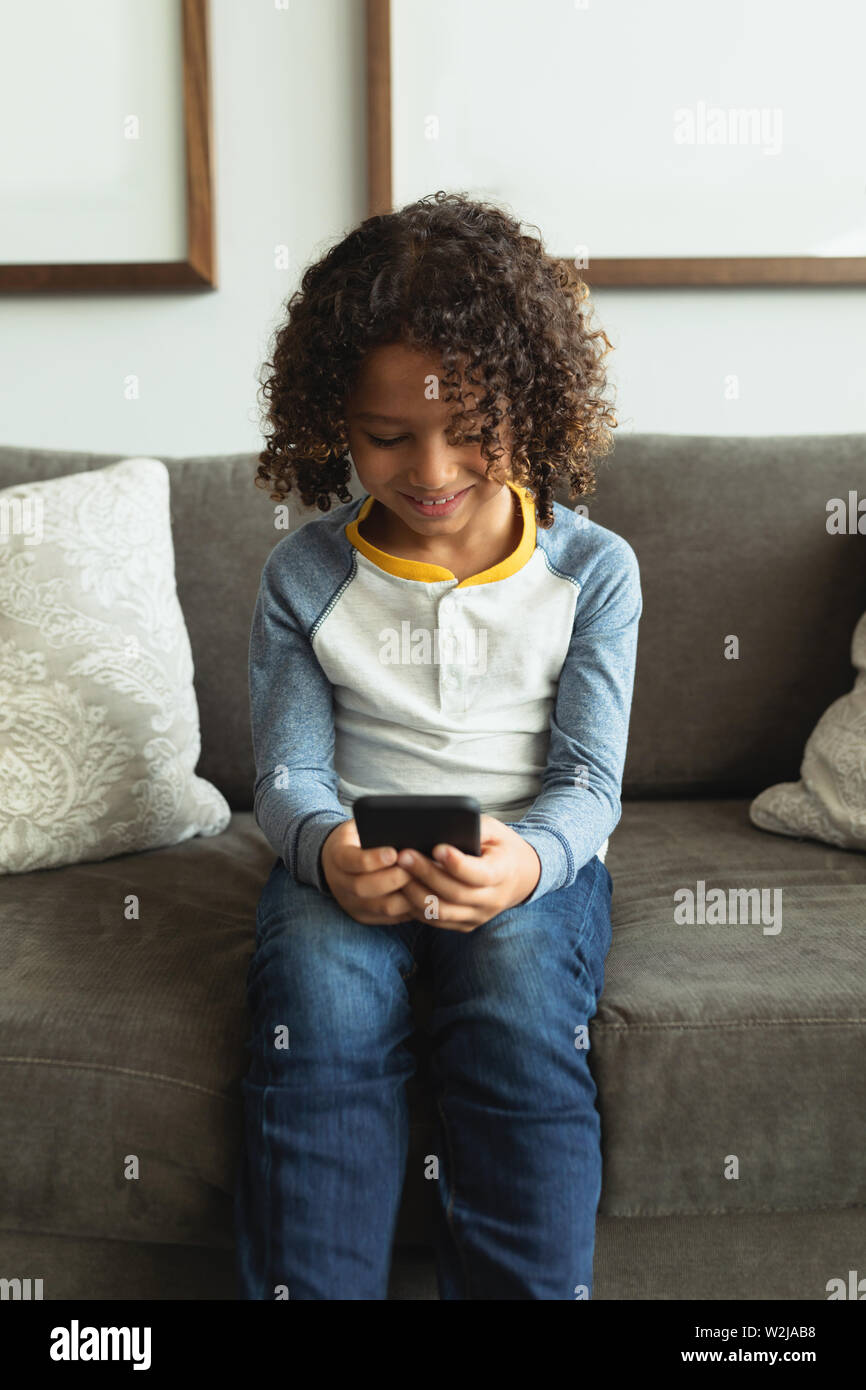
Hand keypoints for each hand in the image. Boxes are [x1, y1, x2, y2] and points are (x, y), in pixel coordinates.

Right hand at [320, 818, 416, 925]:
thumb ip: (376, 827)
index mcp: (337, 857)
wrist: (338, 860)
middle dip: (394, 878)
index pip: (352, 861)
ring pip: (382, 907)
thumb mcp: (361, 826)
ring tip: (426, 883)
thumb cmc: (358, 838)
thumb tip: (405, 827)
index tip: (394, 852)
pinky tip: (425, 896)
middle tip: (416, 868)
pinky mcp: (365, 917)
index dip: (373, 859)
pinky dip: (410, 908)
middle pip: (364, 888)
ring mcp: (352, 904)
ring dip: (407, 896)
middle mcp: (340, 884)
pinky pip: (391, 918)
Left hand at [394, 815, 540, 931]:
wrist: (519, 877)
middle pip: (455, 893)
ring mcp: (478, 916)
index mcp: (504, 873)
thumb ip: (475, 827)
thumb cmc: (500, 847)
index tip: (437, 847)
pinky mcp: (465, 925)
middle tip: (404, 855)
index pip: (480, 874)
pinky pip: (437, 921)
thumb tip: (445, 825)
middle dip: (427, 874)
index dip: (457, 864)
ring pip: (442, 911)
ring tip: (398, 872)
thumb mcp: (495, 831)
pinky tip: (403, 888)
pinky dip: (417, 907)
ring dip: (416, 893)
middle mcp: (493, 900)